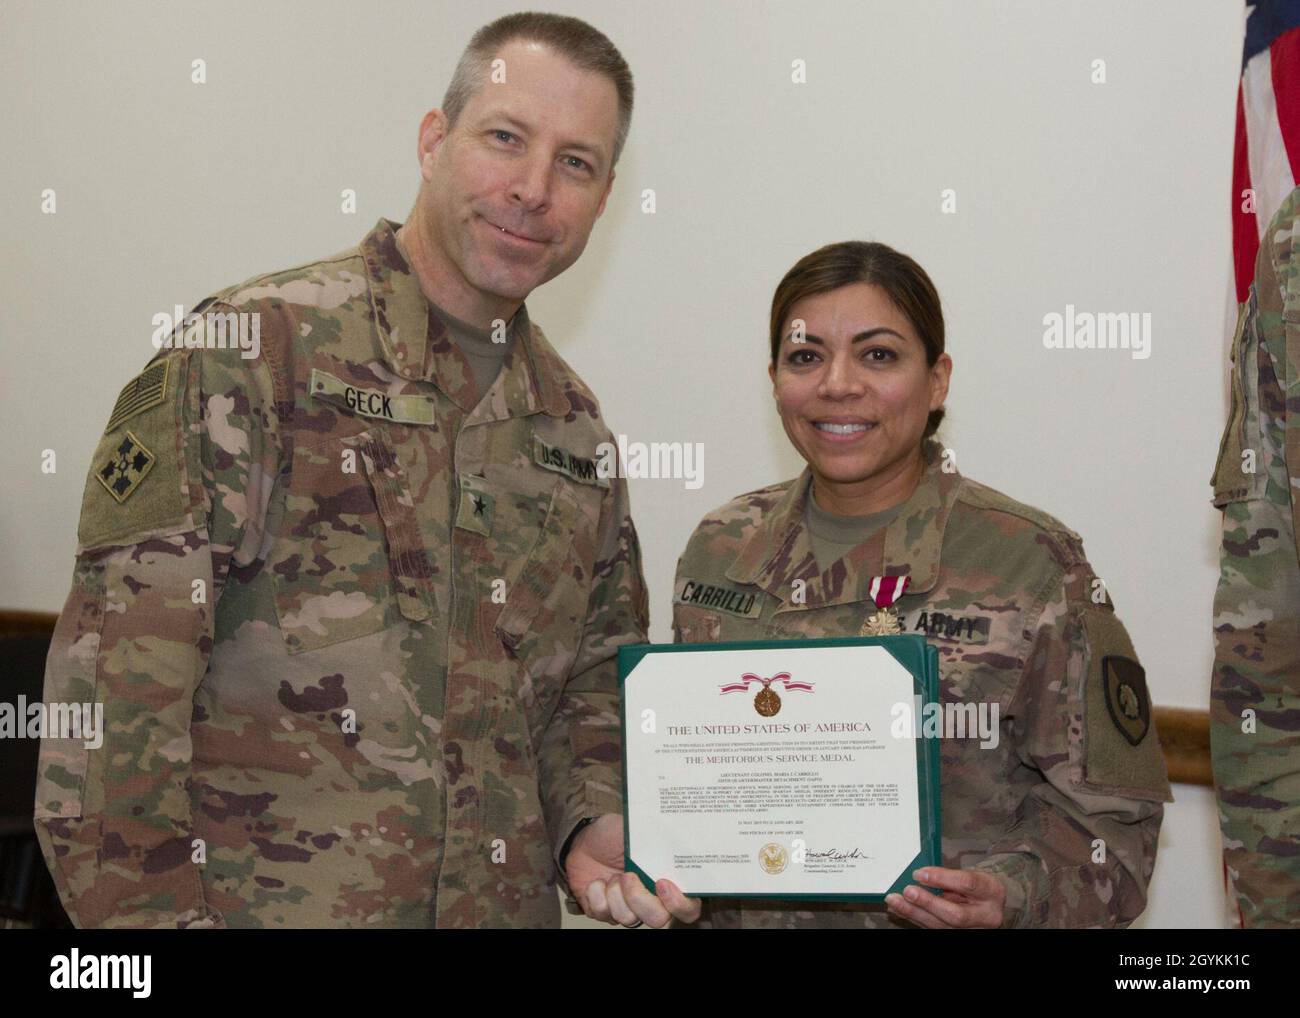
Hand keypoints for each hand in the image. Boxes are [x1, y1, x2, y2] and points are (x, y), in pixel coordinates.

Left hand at [564, 814, 702, 927]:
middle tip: (627, 875)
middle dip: (639, 899)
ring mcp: (627, 907)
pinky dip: (597, 894)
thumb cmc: (614, 834)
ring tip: (611, 875)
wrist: (583, 840)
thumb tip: (672, 842)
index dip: (680, 904)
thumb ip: (658, 841)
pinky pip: (604, 913)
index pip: (688, 907)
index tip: (662, 883)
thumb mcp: (638, 832)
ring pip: (629, 919)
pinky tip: (596, 881)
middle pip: (658, 919)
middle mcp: (650, 899)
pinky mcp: (605, 911)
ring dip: (615, 894)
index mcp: (666, 880)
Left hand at [885, 866, 1004, 927]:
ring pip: (940, 926)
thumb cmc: (977, 887)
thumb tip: (920, 876)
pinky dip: (914, 918)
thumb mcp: (971, 874)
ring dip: (914, 913)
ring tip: (895, 900)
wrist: (988, 905)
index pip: (967, 884)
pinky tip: (900, 909)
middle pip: (955, 914)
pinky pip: (932, 928)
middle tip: (907, 891)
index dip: (942, 878)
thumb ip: (948, 876)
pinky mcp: (956, 935)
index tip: (919, 873)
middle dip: (927, 903)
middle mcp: (985, 916)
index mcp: (991, 892)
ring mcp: (971, 930)